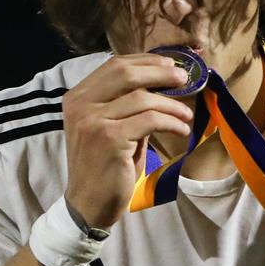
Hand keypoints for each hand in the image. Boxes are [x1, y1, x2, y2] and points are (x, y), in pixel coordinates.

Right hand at [61, 54, 196, 228]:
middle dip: (160, 72)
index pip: (114, 65)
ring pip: (142, 98)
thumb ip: (127, 104)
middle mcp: (80, 105)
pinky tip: (183, 130)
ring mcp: (92, 121)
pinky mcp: (109, 138)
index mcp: (78, 97)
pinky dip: (172, 122)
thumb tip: (163, 82)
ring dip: (172, 105)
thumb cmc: (104, 167)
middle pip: (126, 72)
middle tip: (184, 79)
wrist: (88, 204)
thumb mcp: (111, 128)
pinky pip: (150, 120)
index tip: (171, 65)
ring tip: (187, 115)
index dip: (146, 61)